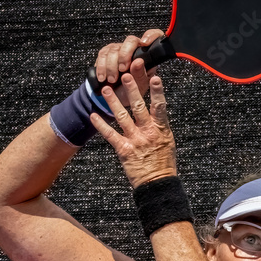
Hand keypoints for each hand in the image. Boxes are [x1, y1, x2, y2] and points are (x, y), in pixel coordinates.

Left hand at [91, 73, 177, 188]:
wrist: (157, 185)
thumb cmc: (163, 164)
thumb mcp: (167, 142)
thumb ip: (160, 126)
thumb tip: (156, 111)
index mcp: (161, 130)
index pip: (160, 106)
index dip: (157, 91)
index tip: (154, 76)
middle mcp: (148, 133)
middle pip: (139, 107)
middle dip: (132, 90)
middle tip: (125, 75)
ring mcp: (135, 141)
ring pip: (122, 117)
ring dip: (113, 102)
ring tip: (105, 90)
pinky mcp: (124, 150)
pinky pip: (111, 135)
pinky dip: (101, 125)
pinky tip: (93, 116)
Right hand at [94, 29, 165, 105]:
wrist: (116, 98)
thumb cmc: (132, 91)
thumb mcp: (139, 86)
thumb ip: (140, 75)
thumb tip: (138, 62)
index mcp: (146, 55)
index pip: (154, 36)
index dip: (151, 36)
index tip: (145, 43)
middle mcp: (134, 49)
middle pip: (131, 41)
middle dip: (125, 55)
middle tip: (122, 70)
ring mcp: (120, 49)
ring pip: (114, 49)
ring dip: (111, 66)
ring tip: (112, 80)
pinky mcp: (107, 52)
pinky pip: (102, 55)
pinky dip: (101, 67)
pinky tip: (103, 77)